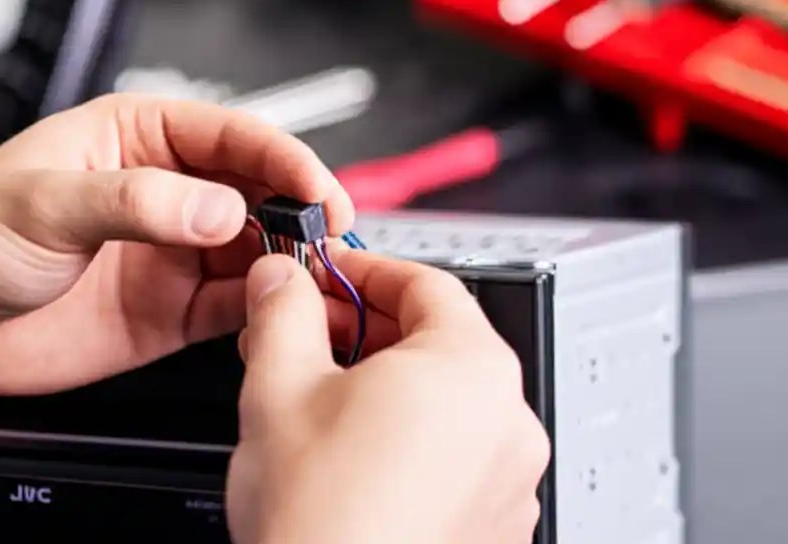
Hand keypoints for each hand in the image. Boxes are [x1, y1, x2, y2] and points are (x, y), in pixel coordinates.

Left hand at [0, 93, 357, 403]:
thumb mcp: (45, 204)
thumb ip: (137, 203)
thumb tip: (219, 207)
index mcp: (134, 137)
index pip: (231, 134)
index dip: (282, 158)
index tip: (314, 189)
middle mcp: (162, 192)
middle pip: (256, 190)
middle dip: (298, 211)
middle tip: (327, 239)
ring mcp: (168, 253)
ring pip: (255, 250)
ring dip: (289, 263)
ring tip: (314, 281)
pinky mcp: (167, 312)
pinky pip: (232, 307)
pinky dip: (264, 312)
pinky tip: (279, 315)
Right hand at [226, 253, 550, 543]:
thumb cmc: (320, 522)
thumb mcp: (277, 385)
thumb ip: (281, 312)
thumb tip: (280, 280)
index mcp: (471, 369)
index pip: (425, 283)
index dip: (363, 270)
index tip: (325, 276)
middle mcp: (509, 421)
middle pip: (441, 342)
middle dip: (368, 329)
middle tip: (308, 333)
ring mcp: (510, 481)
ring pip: (448, 402)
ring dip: (387, 385)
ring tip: (320, 399)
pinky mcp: (496, 526)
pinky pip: (458, 457)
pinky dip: (411, 439)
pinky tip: (352, 456)